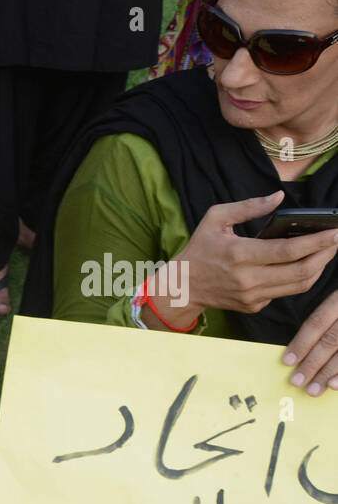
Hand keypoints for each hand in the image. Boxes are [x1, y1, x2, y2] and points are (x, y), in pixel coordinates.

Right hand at [170, 192, 337, 323]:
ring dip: (319, 268)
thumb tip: (278, 197)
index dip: (318, 242)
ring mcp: (253, 296)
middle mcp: (249, 279)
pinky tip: (304, 265)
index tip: (335, 231)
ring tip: (327, 252)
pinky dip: (300, 278)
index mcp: (240, 255)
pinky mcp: (254, 306)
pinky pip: (285, 293)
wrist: (181, 288)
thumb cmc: (199, 250)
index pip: (289, 251)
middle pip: (302, 271)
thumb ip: (248, 207)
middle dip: (326, 255)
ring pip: (300, 285)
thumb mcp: (215, 219)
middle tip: (337, 240)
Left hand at [283, 288, 337, 396]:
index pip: (318, 322)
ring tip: (313, 390)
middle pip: (332, 340)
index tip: (287, 361)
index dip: (301, 342)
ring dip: (329, 373)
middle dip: (312, 363)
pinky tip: (336, 385)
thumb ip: (324, 321)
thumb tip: (296, 351)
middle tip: (296, 382)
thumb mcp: (336, 304)